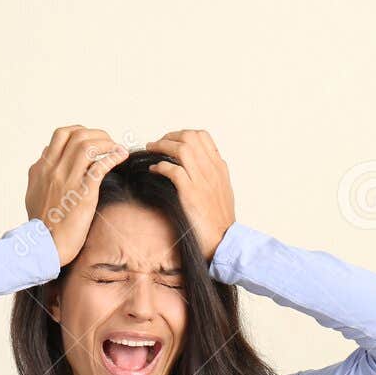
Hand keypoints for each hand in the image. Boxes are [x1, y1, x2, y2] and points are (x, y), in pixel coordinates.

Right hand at [25, 125, 127, 265]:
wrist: (45, 244)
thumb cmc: (42, 222)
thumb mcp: (33, 190)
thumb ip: (40, 171)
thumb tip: (46, 153)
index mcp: (42, 167)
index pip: (62, 135)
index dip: (81, 131)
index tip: (93, 139)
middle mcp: (53, 169)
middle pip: (77, 135)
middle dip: (98, 134)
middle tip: (109, 143)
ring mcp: (67, 180)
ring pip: (88, 146)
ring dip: (107, 143)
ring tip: (117, 149)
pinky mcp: (82, 193)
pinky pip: (99, 166)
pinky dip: (113, 157)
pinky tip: (122, 156)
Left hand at [144, 129, 235, 261]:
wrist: (224, 240)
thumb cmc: (220, 220)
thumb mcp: (222, 191)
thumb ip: (211, 175)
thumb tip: (197, 164)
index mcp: (219, 168)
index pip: (202, 136)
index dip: (182, 134)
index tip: (170, 140)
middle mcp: (212, 170)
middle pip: (190, 137)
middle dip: (169, 137)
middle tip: (156, 144)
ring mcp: (202, 181)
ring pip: (181, 149)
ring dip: (162, 146)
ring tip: (151, 151)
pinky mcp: (191, 194)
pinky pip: (173, 170)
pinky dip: (160, 166)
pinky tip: (154, 170)